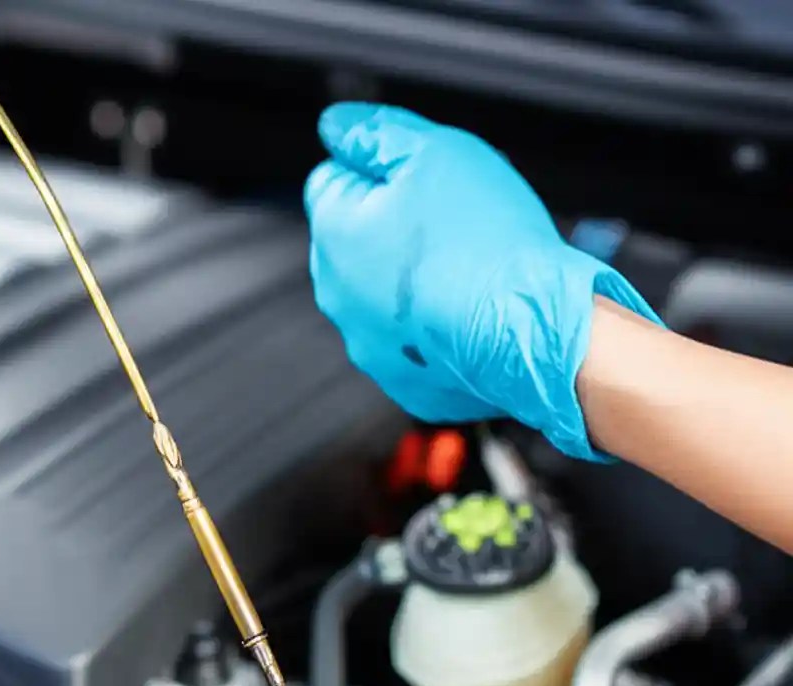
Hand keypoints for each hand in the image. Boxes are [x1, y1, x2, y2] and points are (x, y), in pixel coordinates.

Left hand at [305, 102, 660, 459]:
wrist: (531, 327)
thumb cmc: (486, 240)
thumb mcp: (431, 151)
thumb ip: (373, 133)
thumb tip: (336, 126)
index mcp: (332, 233)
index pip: (334, 181)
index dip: (385, 172)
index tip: (426, 182)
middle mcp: (337, 295)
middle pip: (361, 240)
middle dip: (399, 226)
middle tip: (455, 223)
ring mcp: (368, 344)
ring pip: (387, 295)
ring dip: (418, 278)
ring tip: (469, 269)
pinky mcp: (405, 382)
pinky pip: (417, 342)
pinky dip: (439, 327)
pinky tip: (471, 313)